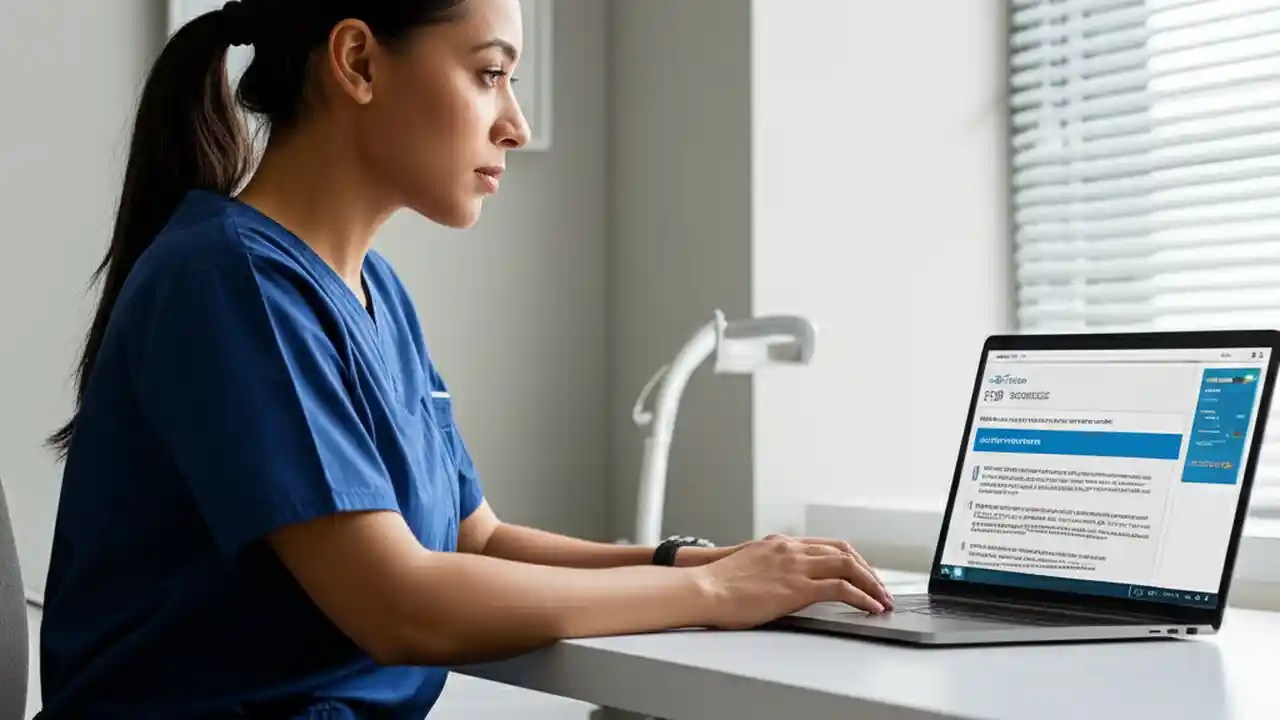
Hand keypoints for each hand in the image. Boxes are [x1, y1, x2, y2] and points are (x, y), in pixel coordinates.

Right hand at [694, 534, 892, 630]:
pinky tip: (871, 608)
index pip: (827, 545)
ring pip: (849, 566)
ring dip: (872, 584)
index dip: (851, 559)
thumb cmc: (716, 586)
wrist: (702, 589)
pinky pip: (841, 588)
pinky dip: (862, 597)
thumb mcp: (746, 567)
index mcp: (779, 544)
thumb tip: (778, 585)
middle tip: (880, 589)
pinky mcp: (797, 587)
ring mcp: (795, 565)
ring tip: (883, 600)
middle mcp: (790, 548)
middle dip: (868, 570)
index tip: (862, 574)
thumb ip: (768, 569)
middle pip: (844, 551)